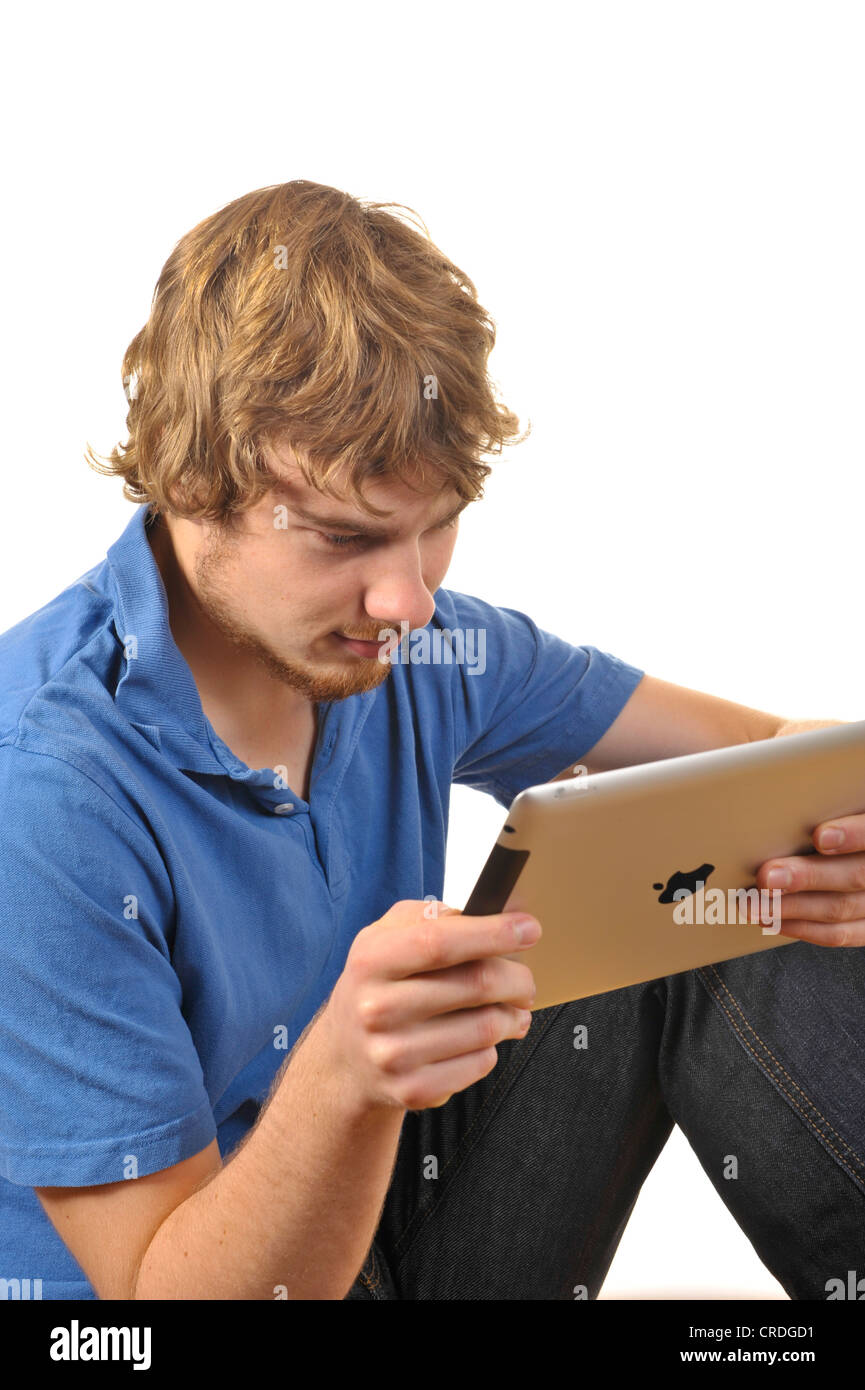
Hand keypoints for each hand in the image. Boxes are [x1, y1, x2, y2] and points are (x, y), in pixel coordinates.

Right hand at [318, 900, 540, 1112]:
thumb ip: (435, 916)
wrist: (347, 1055)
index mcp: (371, 960)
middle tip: (526, 979)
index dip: (492, 933)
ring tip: (513, 1009)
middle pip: (476, 985)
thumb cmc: (379, 984)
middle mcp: (377, 1008)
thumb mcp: (387, 936)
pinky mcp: (415, 1089)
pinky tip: (482, 1038)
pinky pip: (481, 1062)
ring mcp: (394, 1054)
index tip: (529, 928)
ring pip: (487, 1027)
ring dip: (512, 1014)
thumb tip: (498, 911)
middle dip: (517, 978)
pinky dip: (493, 1046)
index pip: (441, 942)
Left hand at [754, 813, 864, 945]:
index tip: (820, 837)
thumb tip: (792, 783)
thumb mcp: (841, 800)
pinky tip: (773, 920)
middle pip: (856, 875)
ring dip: (793, 907)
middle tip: (766, 876)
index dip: (853, 835)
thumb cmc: (838, 820)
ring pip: (842, 907)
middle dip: (807, 877)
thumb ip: (830, 803)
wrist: (849, 854)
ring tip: (755, 903)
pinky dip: (804, 928)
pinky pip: (841, 934)